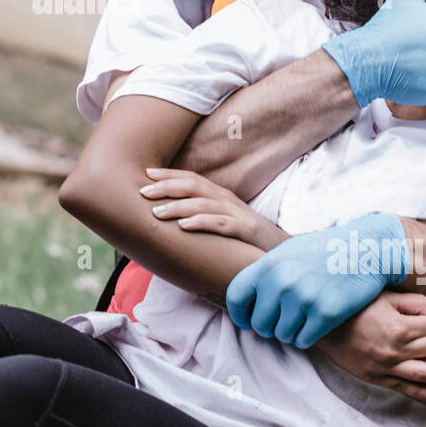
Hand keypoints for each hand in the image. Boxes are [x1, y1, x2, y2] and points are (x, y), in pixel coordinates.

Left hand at [140, 167, 288, 250]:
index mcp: (221, 197)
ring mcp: (239, 215)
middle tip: (142, 191)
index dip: (170, 174)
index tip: (146, 173)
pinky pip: (222, 225)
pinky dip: (202, 223)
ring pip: (204, 204)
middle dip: (167, 186)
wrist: (283, 254)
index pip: (192, 179)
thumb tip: (173, 216)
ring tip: (157, 212)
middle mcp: (228, 201)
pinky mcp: (247, 232)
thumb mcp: (224, 222)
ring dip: (178, 206)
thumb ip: (204, 215)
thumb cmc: (247, 240)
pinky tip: (184, 226)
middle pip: (194, 186)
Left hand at [226, 211, 409, 348]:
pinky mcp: (325, 312)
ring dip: (291, 333)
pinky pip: (304, 340)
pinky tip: (316, 324)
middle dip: (270, 327)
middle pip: (260, 324)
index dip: (240, 314)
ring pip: (282, 335)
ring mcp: (303, 297)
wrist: (364, 248)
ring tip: (303, 320)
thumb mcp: (288, 252)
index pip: (236, 297)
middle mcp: (282, 282)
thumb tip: (243, 300)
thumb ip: (265, 274)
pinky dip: (308, 337)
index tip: (248, 320)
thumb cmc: (323, 251)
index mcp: (268, 265)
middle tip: (284, 321)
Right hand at [314, 291, 425, 403]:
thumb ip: (413, 304)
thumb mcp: (383, 298)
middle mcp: (394, 349)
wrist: (323, 329)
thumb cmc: (354, 308)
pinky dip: (423, 393)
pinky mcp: (377, 377)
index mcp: (397, 327)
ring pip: (424, 373)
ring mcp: (386, 366)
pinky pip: (404, 387)